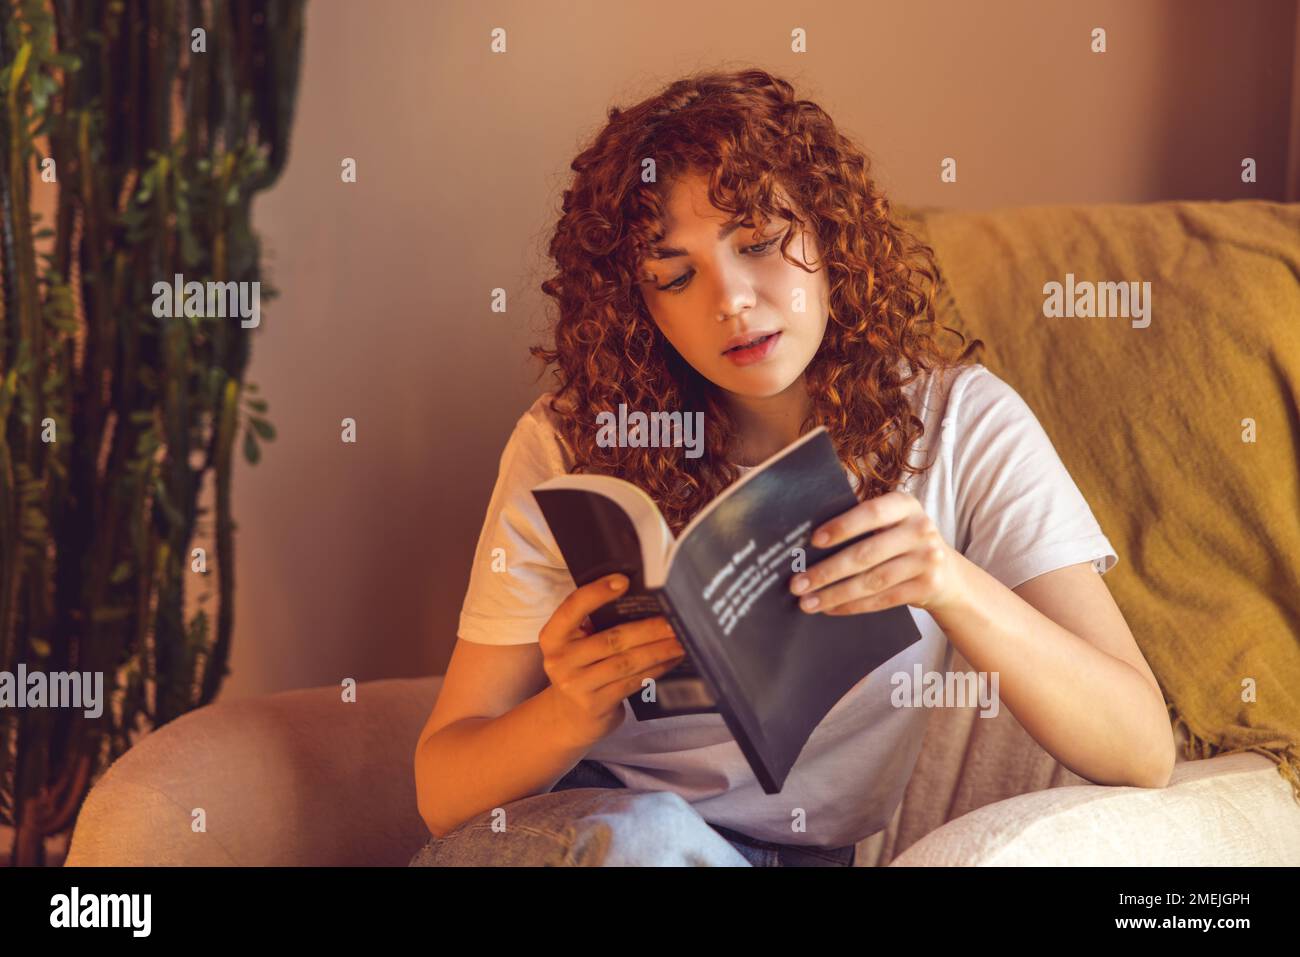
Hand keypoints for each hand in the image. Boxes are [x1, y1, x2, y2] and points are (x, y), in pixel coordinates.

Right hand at [539, 574, 685, 745]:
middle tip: (674, 618)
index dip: (597, 592)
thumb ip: (595, 623)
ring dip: (658, 650)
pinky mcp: (596, 704)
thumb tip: (643, 598)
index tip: (624, 580)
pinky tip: (672, 660)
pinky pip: (633, 682)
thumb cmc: (581, 667)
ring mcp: (576, 685)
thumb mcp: (575, 644)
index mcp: (553, 636)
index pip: (573, 607)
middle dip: (648, 628)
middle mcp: (560, 660)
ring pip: (627, 662)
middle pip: (612, 638)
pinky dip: (656, 669)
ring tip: (680, 639)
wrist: (569, 717)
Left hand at [788, 491, 965, 615]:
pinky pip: (882, 599)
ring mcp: (928, 559)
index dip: (842, 527)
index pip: (871, 513)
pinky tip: (831, 608)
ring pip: (872, 580)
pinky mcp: (927, 586)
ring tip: (807, 602)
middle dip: (827, 571)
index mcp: (905, 505)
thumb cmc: (902, 544)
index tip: (814, 541)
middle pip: (866, 553)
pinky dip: (852, 605)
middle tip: (797, 584)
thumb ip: (862, 525)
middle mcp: (920, 529)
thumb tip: (807, 545)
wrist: (948, 574)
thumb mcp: (892, 524)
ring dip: (834, 594)